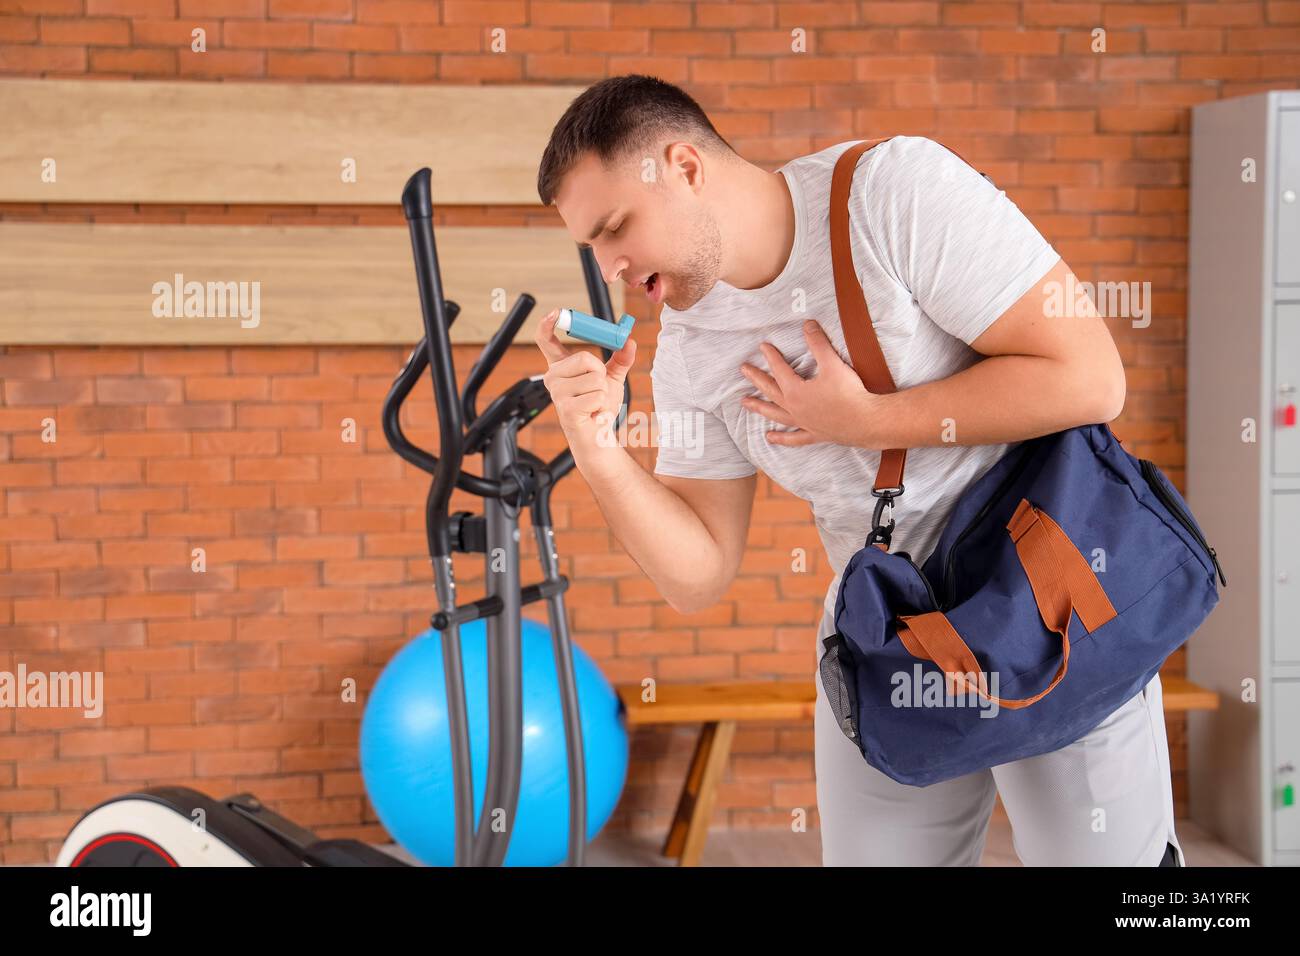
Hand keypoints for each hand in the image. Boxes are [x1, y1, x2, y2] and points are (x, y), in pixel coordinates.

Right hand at [535, 309, 636, 454]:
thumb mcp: (612, 379)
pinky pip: (597, 396)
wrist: (599, 437)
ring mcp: (557, 394)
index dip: (548, 325)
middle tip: (597, 391)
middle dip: (601, 373)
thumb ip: (620, 359)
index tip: (555, 312)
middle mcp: (553, 378)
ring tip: (595, 405)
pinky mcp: (566, 409)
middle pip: (584, 357)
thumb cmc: (600, 408)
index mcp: (561, 367)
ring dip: (604, 393)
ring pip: (595, 378)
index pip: (546, 342)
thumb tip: (630, 341)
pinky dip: (603, 406)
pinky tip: (593, 414)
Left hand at [739, 319, 877, 446]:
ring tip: (745, 403)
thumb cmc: (849, 393)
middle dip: (756, 379)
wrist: (866, 422)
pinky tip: (771, 438)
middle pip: (771, 391)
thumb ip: (818, 343)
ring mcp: (803, 423)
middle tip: (743, 370)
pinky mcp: (815, 434)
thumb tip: (807, 325)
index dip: (771, 356)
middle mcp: (795, 408)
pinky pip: (794, 438)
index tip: (763, 346)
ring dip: (760, 408)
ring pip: (776, 415)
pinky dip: (782, 439)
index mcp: (796, 391)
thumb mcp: (832, 364)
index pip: (779, 370)